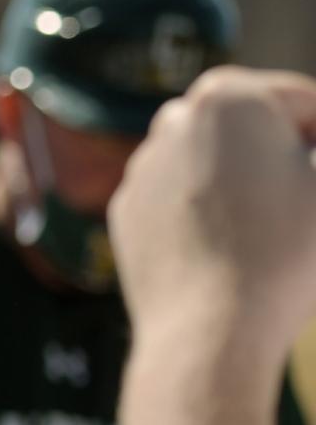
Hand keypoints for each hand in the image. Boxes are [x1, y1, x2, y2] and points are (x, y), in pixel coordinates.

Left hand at [110, 67, 315, 356]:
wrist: (209, 329)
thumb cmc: (285, 251)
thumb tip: (306, 162)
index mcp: (226, 96)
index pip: (302, 101)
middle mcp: (172, 121)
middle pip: (250, 127)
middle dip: (284, 149)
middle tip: (305, 187)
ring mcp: (142, 168)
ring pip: (210, 163)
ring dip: (243, 178)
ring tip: (272, 222)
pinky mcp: (126, 212)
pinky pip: (178, 202)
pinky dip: (204, 213)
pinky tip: (231, 246)